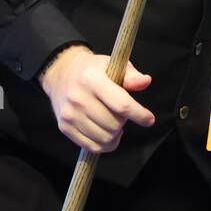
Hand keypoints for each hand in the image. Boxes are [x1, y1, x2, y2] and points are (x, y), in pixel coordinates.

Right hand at [38, 44, 155, 153]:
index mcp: (92, 79)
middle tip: (121, 113)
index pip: (121, 105)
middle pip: (114, 124)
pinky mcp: (65, 127)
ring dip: (115, 133)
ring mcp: (70, 114)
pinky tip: (106, 133)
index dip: (139, 114)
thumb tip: (145, 82)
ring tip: (114, 122)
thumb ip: (131, 75)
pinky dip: (105, 144)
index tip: (149, 119)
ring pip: (105, 138)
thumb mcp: (112, 64)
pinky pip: (92, 146)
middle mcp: (78, 97)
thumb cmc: (92, 69)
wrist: (61, 73)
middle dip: (124, 121)